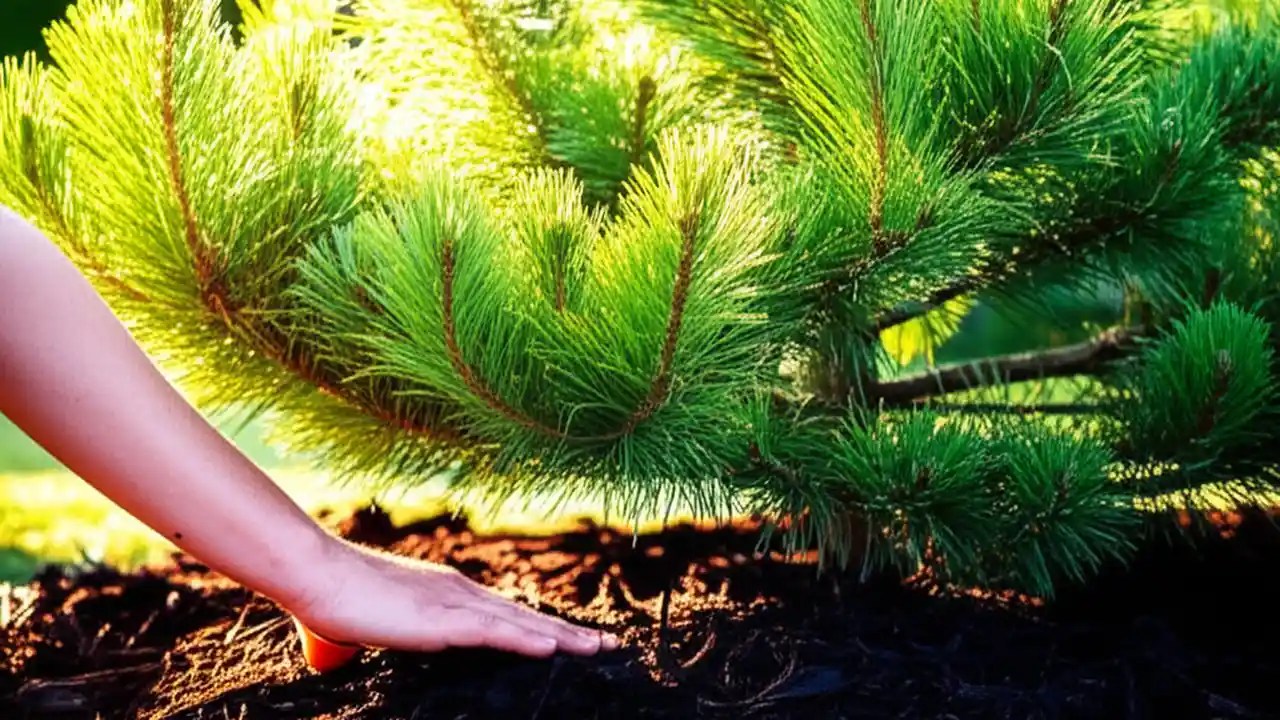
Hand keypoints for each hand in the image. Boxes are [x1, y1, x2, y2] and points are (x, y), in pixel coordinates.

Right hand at [288, 535, 617, 661]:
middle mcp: (463, 593)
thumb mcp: (387, 618)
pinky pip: (492, 632)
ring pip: (520, 624)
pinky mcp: (440, 620)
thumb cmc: (342, 598)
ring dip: (562, 637)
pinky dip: (524, 640)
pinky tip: (551, 649)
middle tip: (610, 646)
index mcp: (453, 592)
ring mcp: (454, 604)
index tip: (578, 637)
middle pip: (527, 616)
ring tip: (598, 649)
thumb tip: (407, 642)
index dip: (546, 625)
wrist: (320, 576)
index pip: (510, 613)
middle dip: (571, 632)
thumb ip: (405, 628)